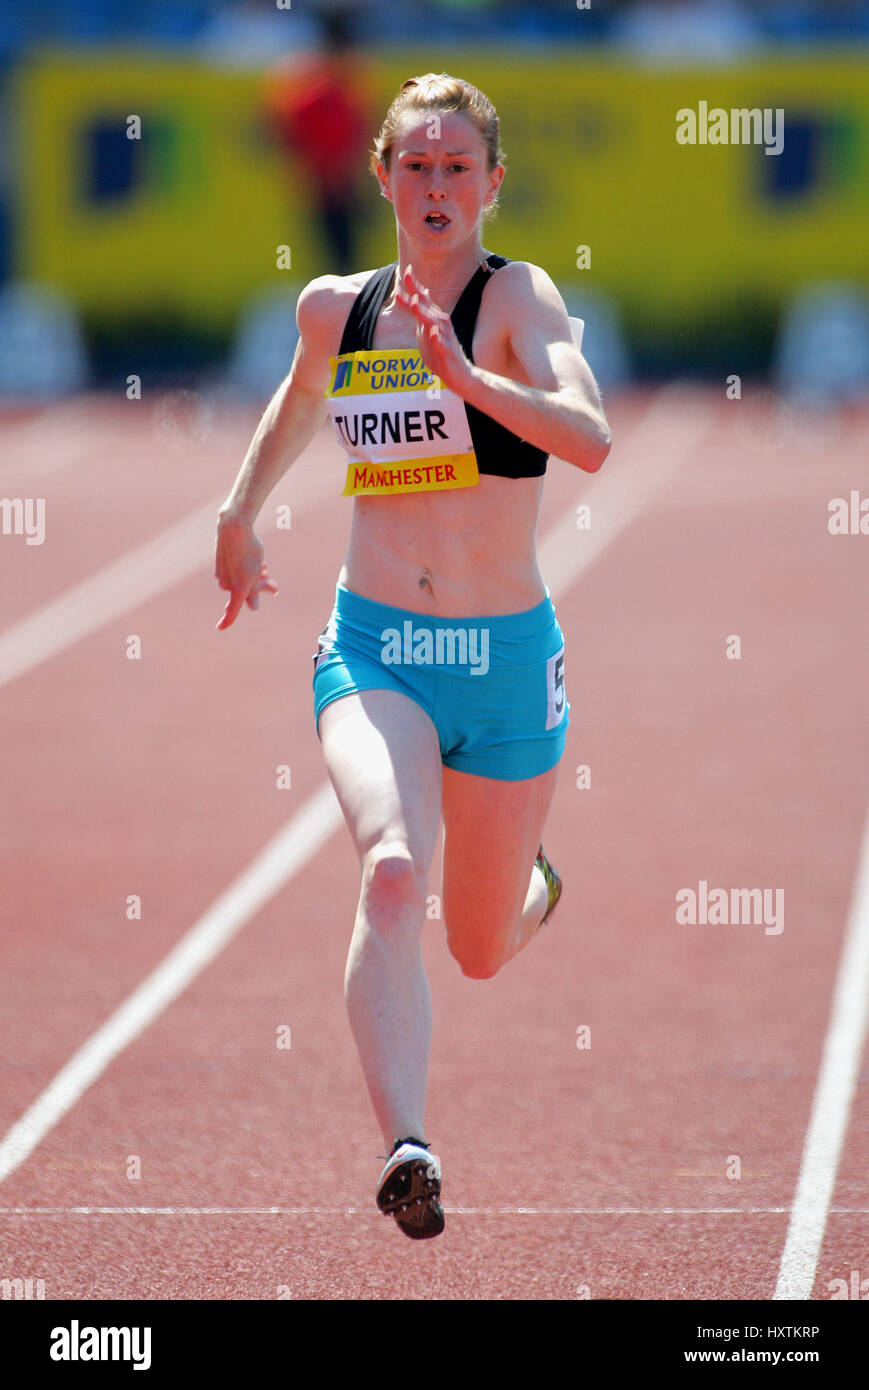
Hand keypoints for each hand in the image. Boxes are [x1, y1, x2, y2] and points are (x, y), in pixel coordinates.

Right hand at [214, 513, 277, 629]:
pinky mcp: (220, 563)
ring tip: (265, 567)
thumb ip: (254, 592)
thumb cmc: (248, 550)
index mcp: (237, 589)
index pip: (231, 611)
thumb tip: (253, 607)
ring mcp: (222, 573)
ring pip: (241, 580)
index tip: (219, 628)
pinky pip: (235, 572)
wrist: (233, 527)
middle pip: (244, 593)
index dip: (227, 621)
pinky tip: (255, 560)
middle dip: (259, 588)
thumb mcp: (255, 573)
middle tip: (272, 584)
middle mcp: (226, 584)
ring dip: (254, 577)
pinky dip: (244, 569)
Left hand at [394, 264, 473, 396]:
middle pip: (427, 306)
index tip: (408, 270)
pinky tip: (433, 333)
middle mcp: (441, 325)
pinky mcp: (449, 353)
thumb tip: (410, 298)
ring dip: (424, 313)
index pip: (424, 300)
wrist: (460, 376)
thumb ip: (419, 316)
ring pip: (435, 323)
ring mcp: (446, 339)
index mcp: (434, 319)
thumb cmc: (441, 354)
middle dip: (417, 293)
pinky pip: (443, 345)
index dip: (415, 286)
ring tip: (414, 303)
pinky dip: (438, 339)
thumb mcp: (425, 333)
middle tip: (407, 278)